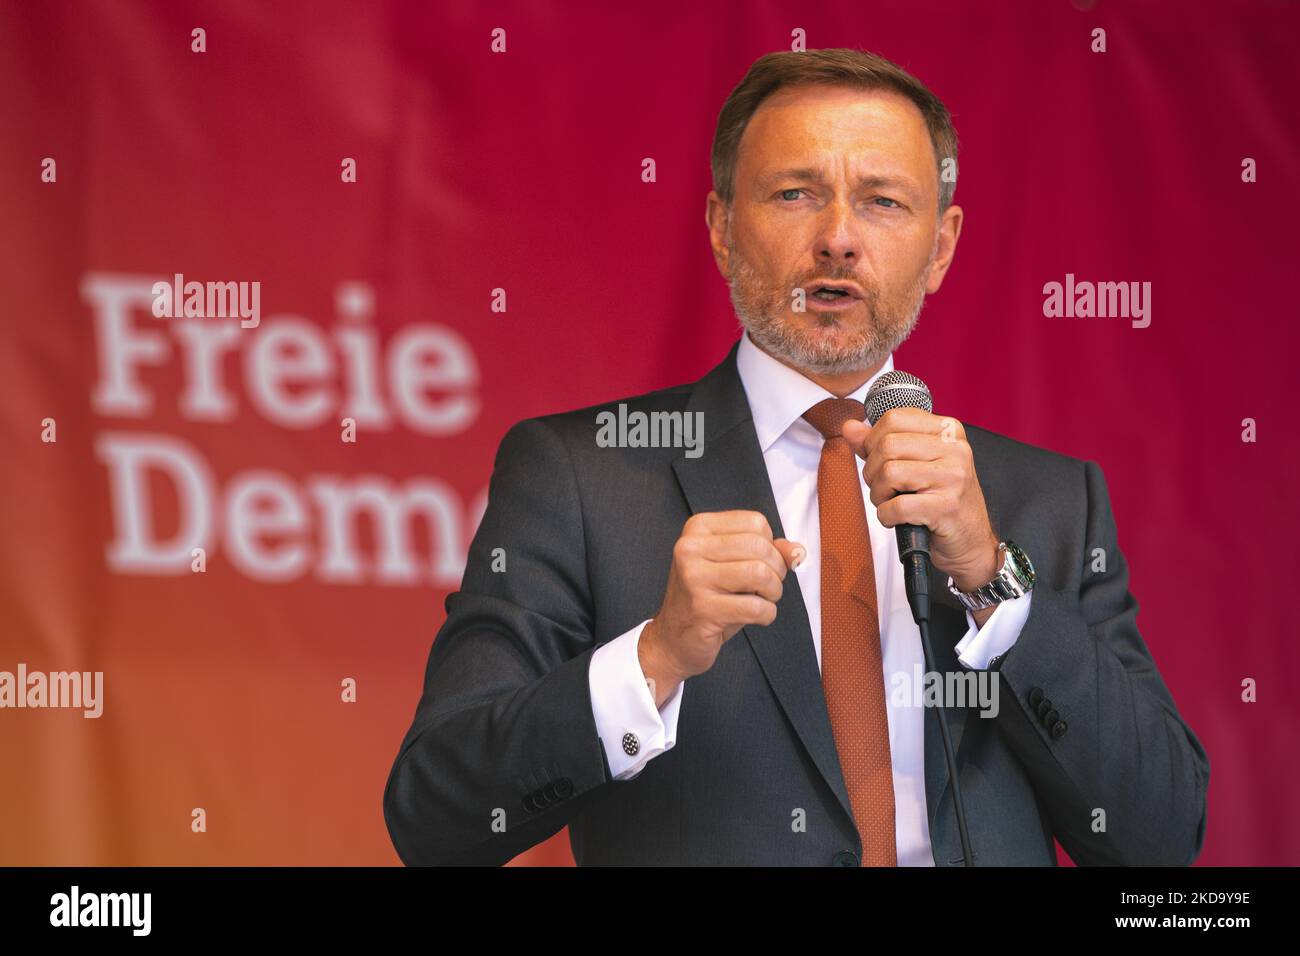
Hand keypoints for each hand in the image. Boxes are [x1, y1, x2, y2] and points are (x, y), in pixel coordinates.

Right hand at [640, 511, 803, 705]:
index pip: (755, 522)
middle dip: (776, 570)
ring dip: (773, 592)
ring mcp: (693, 578)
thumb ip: (767, 552)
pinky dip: (767, 614)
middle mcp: (690, 548)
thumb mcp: (734, 566)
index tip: (761, 563)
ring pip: (760, 574)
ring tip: (763, 600)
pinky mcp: (703, 608)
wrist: (673, 638)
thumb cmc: (707, 599)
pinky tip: (756, 618)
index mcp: (697, 529)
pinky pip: (756, 607)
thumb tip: (797, 551)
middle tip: (767, 587)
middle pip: (759, 546)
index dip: (770, 545)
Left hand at [841, 408, 999, 591]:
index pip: (893, 418)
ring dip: (879, 495)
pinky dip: (886, 516)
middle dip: (873, 472)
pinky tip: (898, 519)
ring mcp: (954, 476)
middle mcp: (955, 448)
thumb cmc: (941, 500)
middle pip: (887, 445)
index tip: (881, 462)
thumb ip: (880, 443)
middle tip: (885, 489)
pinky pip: (896, 506)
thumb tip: (850, 427)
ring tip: (892, 503)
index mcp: (947, 430)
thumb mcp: (914, 464)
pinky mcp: (947, 506)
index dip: (874, 442)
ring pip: (889, 473)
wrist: (970, 541)